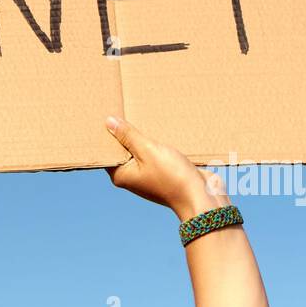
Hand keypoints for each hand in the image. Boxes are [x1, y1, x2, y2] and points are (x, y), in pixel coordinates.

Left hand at [104, 116, 227, 220]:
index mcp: (122, 175)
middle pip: (122, 150)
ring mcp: (148, 175)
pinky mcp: (162, 173)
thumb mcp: (148, 151)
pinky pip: (154, 154)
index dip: (105, 135)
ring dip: (141, 137)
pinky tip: (157, 128)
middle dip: (124, 132)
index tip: (103, 116)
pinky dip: (154, 144)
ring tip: (138, 113)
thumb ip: (128, 136)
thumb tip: (108, 122)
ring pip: (139, 151)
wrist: (202, 197)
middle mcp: (132, 177)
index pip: (107, 152)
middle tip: (121, 109)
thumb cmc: (173, 177)